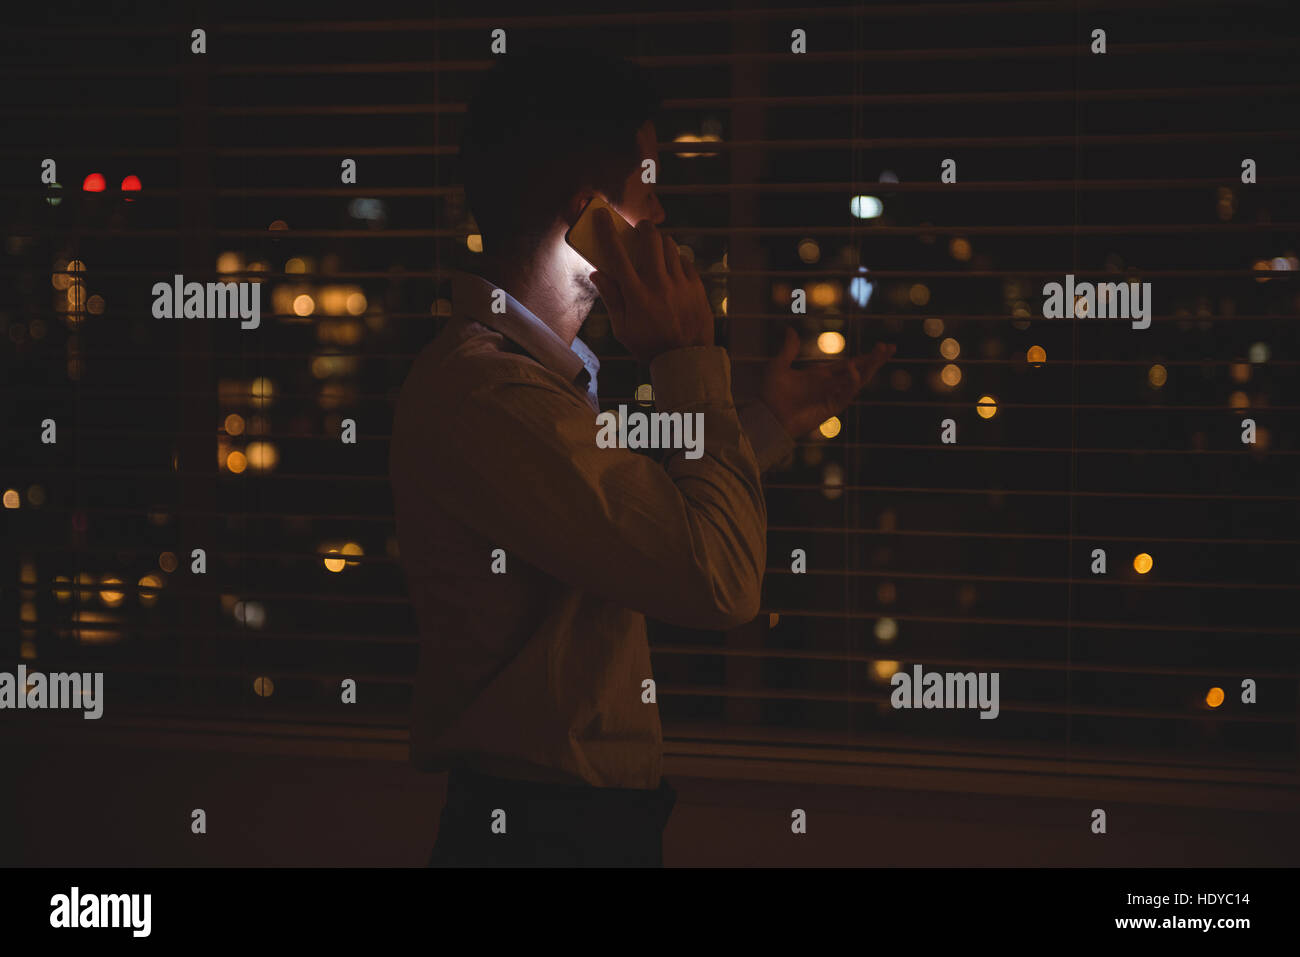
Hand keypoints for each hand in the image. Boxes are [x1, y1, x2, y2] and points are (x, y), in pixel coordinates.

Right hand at [586, 207, 714, 363]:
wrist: (686, 359)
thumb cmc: (649, 346)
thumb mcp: (622, 328)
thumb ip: (611, 298)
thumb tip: (597, 274)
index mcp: (636, 295)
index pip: (617, 255)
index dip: (607, 232)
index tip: (602, 216)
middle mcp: (658, 284)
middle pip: (651, 239)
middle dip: (643, 227)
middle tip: (639, 229)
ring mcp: (680, 284)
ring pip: (670, 246)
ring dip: (660, 242)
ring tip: (656, 249)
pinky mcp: (696, 287)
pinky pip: (685, 261)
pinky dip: (676, 259)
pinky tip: (672, 268)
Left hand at [760, 326, 894, 437]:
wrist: (766, 416)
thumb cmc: (770, 394)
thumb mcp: (778, 366)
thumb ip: (788, 350)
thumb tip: (790, 329)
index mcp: (821, 376)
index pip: (850, 363)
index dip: (866, 357)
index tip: (882, 346)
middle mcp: (830, 386)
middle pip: (860, 371)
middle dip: (875, 360)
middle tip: (891, 347)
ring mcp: (832, 397)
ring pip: (857, 381)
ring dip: (869, 368)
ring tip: (880, 354)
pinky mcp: (830, 408)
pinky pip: (846, 394)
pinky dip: (851, 381)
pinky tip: (853, 369)